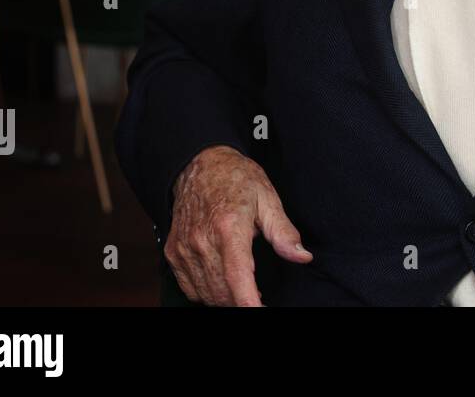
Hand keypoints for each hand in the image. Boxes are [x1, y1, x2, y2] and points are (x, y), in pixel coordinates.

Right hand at [165, 145, 312, 306]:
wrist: (198, 164)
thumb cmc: (235, 178)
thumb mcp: (268, 197)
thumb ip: (283, 231)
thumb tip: (302, 256)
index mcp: (229, 227)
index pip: (238, 278)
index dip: (250, 303)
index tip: (262, 310)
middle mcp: (202, 241)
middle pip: (223, 292)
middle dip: (243, 300)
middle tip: (260, 294)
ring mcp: (184, 248)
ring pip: (206, 293)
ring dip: (226, 298)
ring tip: (243, 286)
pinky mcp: (173, 252)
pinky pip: (190, 287)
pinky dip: (206, 292)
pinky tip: (221, 280)